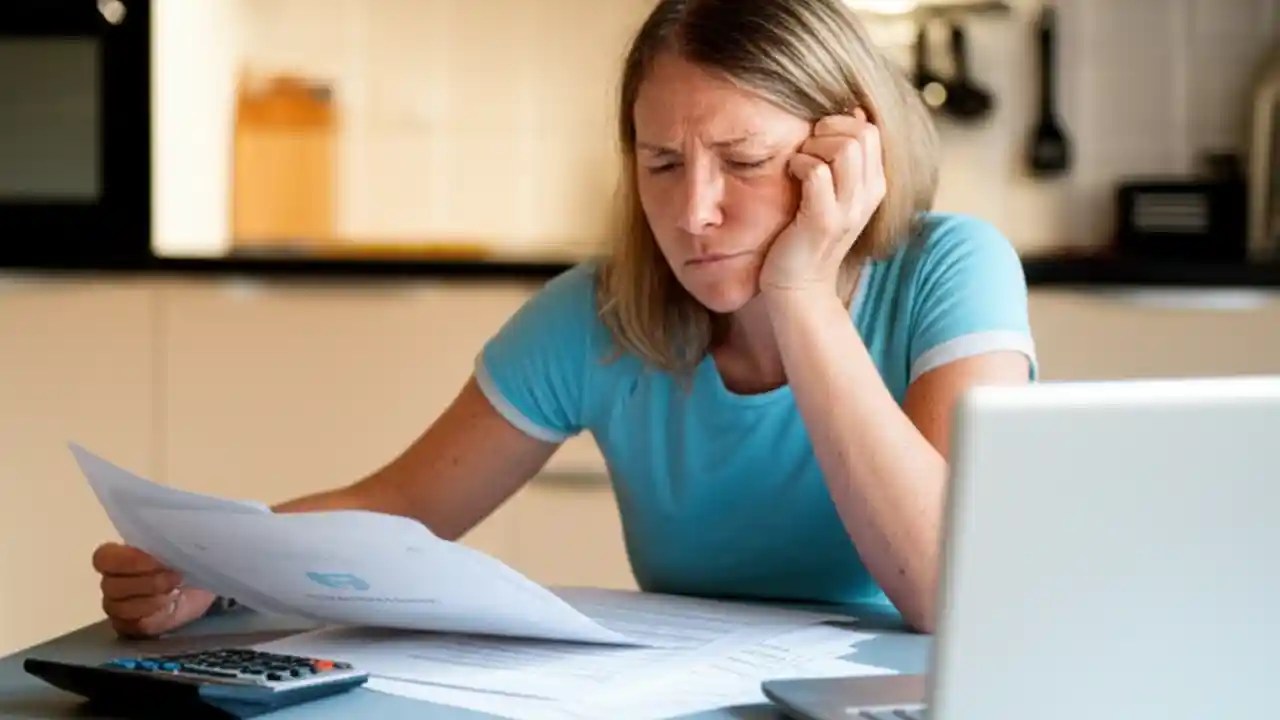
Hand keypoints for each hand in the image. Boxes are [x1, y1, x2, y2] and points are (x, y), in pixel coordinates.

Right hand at [92, 542, 215, 637]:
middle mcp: (111, 582)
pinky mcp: (129, 626)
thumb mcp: (175, 546)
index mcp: (115, 557)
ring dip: (153, 598)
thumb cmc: (181, 561)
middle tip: (174, 576)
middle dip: (148, 581)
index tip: (157, 560)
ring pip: (122, 607)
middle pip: (113, 586)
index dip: (128, 561)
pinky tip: (171, 604)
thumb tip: (172, 533)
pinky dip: (155, 614)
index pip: (103, 558)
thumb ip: (164, 541)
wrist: (199, 586)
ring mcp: (116, 607)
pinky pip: (135, 624)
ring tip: (175, 590)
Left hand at [759, 108, 885, 295]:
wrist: (798, 287)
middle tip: (806, 148)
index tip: (817, 139)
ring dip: (813, 145)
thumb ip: (844, 159)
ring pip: (845, 148)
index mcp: (874, 185)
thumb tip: (853, 111)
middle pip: (861, 133)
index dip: (840, 122)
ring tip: (799, 163)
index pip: (870, 129)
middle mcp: (868, 195)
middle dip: (827, 129)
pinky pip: (817, 171)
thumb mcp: (832, 193)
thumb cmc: (805, 234)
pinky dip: (799, 164)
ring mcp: (848, 209)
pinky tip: (790, 176)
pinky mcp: (823, 220)